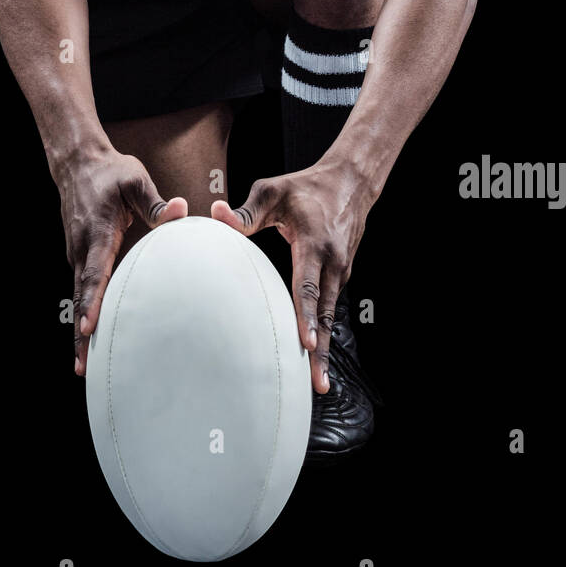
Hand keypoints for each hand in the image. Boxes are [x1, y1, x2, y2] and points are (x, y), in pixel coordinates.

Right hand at [54, 143, 186, 376]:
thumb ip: (155, 201)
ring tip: (83, 364)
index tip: (89, 329)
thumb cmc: (109, 171)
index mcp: (97, 234)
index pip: (94, 275)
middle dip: (80, 334)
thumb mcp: (134, 180)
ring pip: (78, 296)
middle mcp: (82, 248)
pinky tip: (88, 333)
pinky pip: (80, 287)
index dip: (92, 303)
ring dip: (79, 329)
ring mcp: (77, 252)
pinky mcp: (79, 253)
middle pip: (81, 297)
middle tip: (83, 367)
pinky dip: (82, 311)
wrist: (77, 162)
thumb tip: (181, 210)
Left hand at [211, 154, 374, 392]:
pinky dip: (322, 332)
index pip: (308, 286)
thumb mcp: (274, 190)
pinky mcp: (339, 277)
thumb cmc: (307, 187)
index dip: (305, 316)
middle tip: (317, 383)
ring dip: (324, 348)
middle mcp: (333, 263)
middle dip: (321, 350)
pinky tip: (315, 355)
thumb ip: (246, 210)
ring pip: (328, 316)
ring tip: (318, 381)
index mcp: (316, 244)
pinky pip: (328, 308)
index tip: (306, 344)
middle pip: (323, 313)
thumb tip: (215, 215)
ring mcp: (340, 272)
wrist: (350, 183)